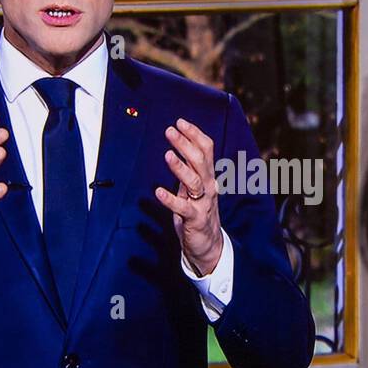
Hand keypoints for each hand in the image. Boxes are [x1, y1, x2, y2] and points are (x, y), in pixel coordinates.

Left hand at [155, 118, 222, 275]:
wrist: (209, 246)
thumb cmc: (197, 213)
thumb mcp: (194, 188)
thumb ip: (188, 170)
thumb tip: (177, 148)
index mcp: (208, 177)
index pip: (206, 150)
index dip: (194, 135)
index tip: (180, 122)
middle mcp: (208, 187)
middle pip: (200, 161)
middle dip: (185, 144)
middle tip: (170, 130)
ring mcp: (203, 203)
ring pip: (194, 181)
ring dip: (180, 167)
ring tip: (167, 155)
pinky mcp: (195, 219)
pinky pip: (183, 208)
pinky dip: (170, 199)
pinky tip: (158, 192)